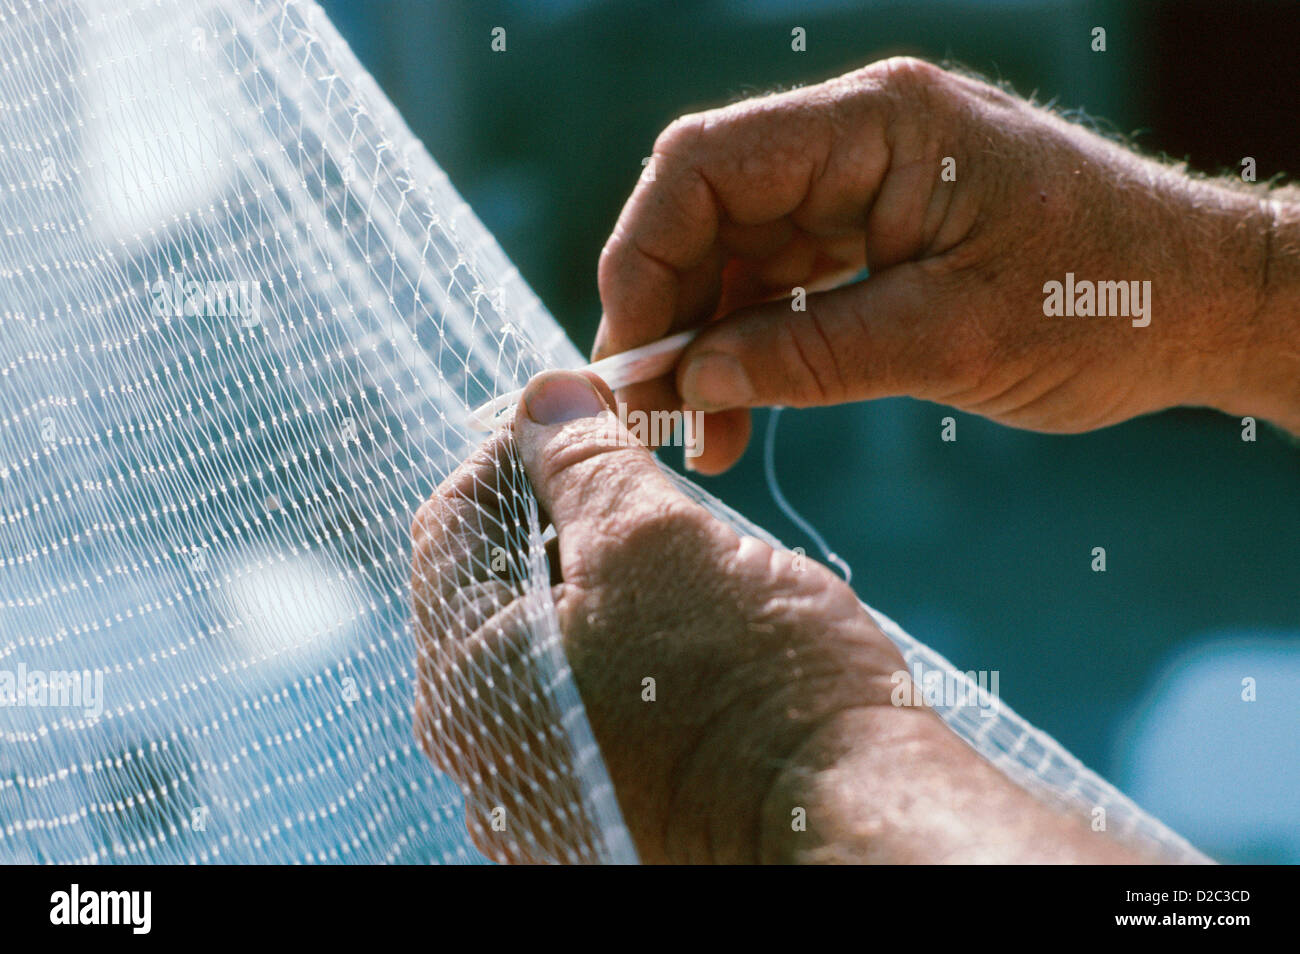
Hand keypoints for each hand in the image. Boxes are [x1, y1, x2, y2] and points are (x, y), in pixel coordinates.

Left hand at [411, 370, 1155, 862]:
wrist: (847, 827)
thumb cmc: (757, 687)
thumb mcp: (659, 540)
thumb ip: (583, 462)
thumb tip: (544, 397)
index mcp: (469, 676)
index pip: (453, 520)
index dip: (517, 448)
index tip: (582, 418)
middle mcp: (484, 749)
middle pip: (496, 587)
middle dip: (561, 520)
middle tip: (642, 484)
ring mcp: (540, 794)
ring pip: (546, 648)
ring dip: (596, 588)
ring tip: (680, 568)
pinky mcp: (602, 813)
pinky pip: (587, 706)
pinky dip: (621, 655)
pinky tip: (688, 645)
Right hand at [595, 57, 1299, 472]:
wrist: (1201, 306)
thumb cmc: (1105, 303)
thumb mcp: (950, 340)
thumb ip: (808, 356)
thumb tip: (687, 382)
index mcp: (877, 126)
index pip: (704, 165)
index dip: (644, 260)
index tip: (631, 361)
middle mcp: (857, 141)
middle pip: (707, 210)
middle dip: (667, 313)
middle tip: (654, 416)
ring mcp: (863, 187)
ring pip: (736, 254)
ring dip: (705, 343)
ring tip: (701, 438)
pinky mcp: (875, 235)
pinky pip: (782, 283)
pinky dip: (751, 346)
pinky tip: (738, 411)